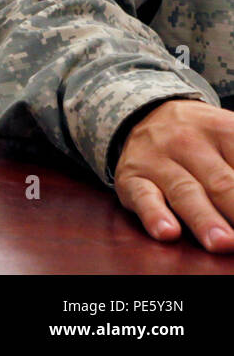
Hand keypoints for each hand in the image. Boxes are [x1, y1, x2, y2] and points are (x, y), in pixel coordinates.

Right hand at [115, 99, 233, 250]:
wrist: (145, 112)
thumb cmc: (203, 138)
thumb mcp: (232, 135)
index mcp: (223, 130)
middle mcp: (189, 142)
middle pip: (222, 182)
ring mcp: (158, 160)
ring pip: (185, 192)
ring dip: (204, 219)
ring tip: (222, 243)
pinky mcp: (132, 178)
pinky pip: (143, 197)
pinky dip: (154, 214)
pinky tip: (166, 232)